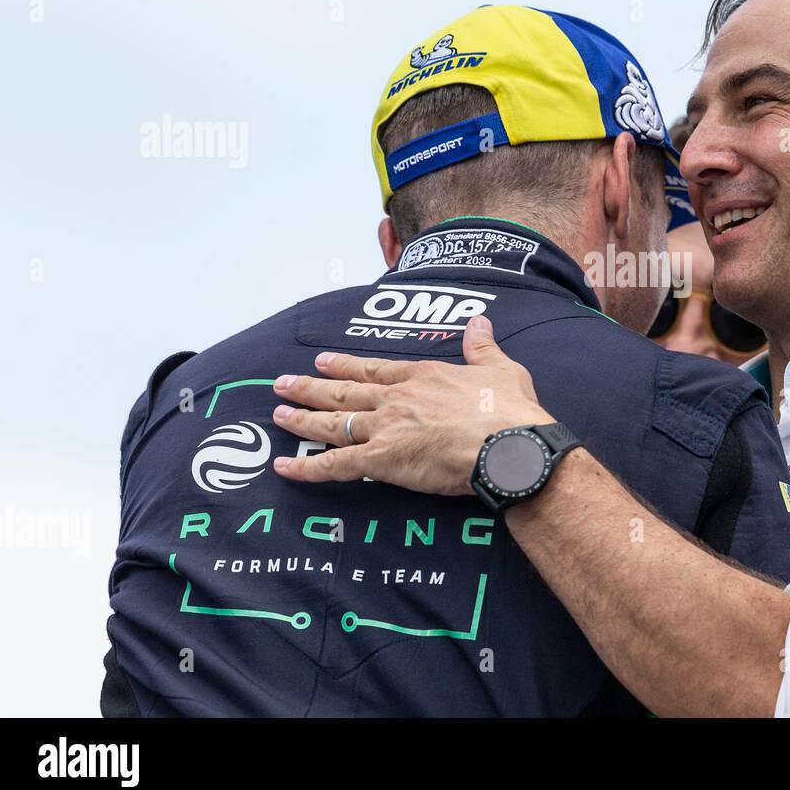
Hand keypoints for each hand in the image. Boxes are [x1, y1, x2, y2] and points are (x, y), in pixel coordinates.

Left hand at [270, 315, 551, 494]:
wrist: (509, 447)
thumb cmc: (510, 412)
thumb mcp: (501, 368)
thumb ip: (482, 346)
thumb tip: (479, 321)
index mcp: (422, 376)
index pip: (375, 370)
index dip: (346, 365)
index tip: (323, 359)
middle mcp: (396, 399)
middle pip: (344, 391)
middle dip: (311, 387)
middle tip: (282, 383)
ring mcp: (385, 429)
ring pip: (332, 423)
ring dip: (302, 418)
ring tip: (278, 412)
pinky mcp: (381, 461)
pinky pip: (334, 465)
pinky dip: (307, 469)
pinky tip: (284, 468)